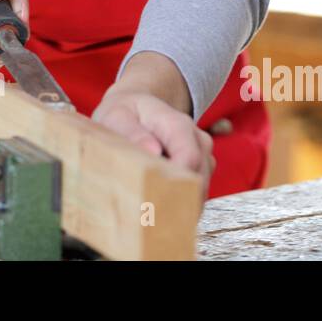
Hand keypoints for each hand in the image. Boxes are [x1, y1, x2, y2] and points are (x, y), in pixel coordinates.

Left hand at [93, 80, 213, 193]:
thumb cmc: (124, 115)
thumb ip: (133, 133)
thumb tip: (153, 151)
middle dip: (175, 199)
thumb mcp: (118, 117)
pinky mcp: (200, 169)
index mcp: (178, 125)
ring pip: (200, 190)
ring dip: (176, 201)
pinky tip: (155, 198)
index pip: (190, 159)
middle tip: (144, 211)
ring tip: (147, 203)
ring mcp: (203, 155)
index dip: (175, 183)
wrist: (135, 109)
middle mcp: (197, 140)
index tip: (151, 200)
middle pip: (198, 180)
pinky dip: (178, 200)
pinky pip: (195, 192)